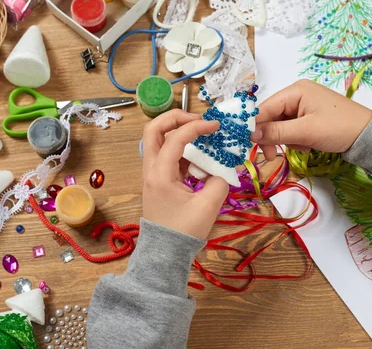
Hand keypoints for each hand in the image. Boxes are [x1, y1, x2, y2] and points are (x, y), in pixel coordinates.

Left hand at [142, 109, 228, 239]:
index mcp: (159, 173)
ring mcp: (153, 174)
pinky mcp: (159, 180)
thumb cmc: (184, 231)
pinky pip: (168, 155)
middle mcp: (151, 169)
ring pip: (159, 140)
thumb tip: (220, 170)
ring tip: (202, 136)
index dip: (197, 127)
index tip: (215, 126)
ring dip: (179, 132)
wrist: (165, 253)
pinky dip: (183, 149)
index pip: (175, 138)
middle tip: (199, 120)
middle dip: (176, 118)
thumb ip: (219, 181)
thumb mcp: (208, 206)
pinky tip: (201, 156)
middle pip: (154, 129)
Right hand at [251, 80, 371, 159]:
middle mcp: (297, 94)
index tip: (248, 144)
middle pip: (271, 116)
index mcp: (295, 91)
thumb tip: (249, 135)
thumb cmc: (338, 129)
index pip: (264, 107)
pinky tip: (307, 145)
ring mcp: (304, 105)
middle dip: (272, 136)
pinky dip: (295, 139)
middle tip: (271, 156)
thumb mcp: (305, 132)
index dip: (254, 126)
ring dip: (286, 139)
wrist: (368, 136)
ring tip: (302, 147)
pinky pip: (292, 128)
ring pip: (280, 125)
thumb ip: (276, 132)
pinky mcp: (309, 116)